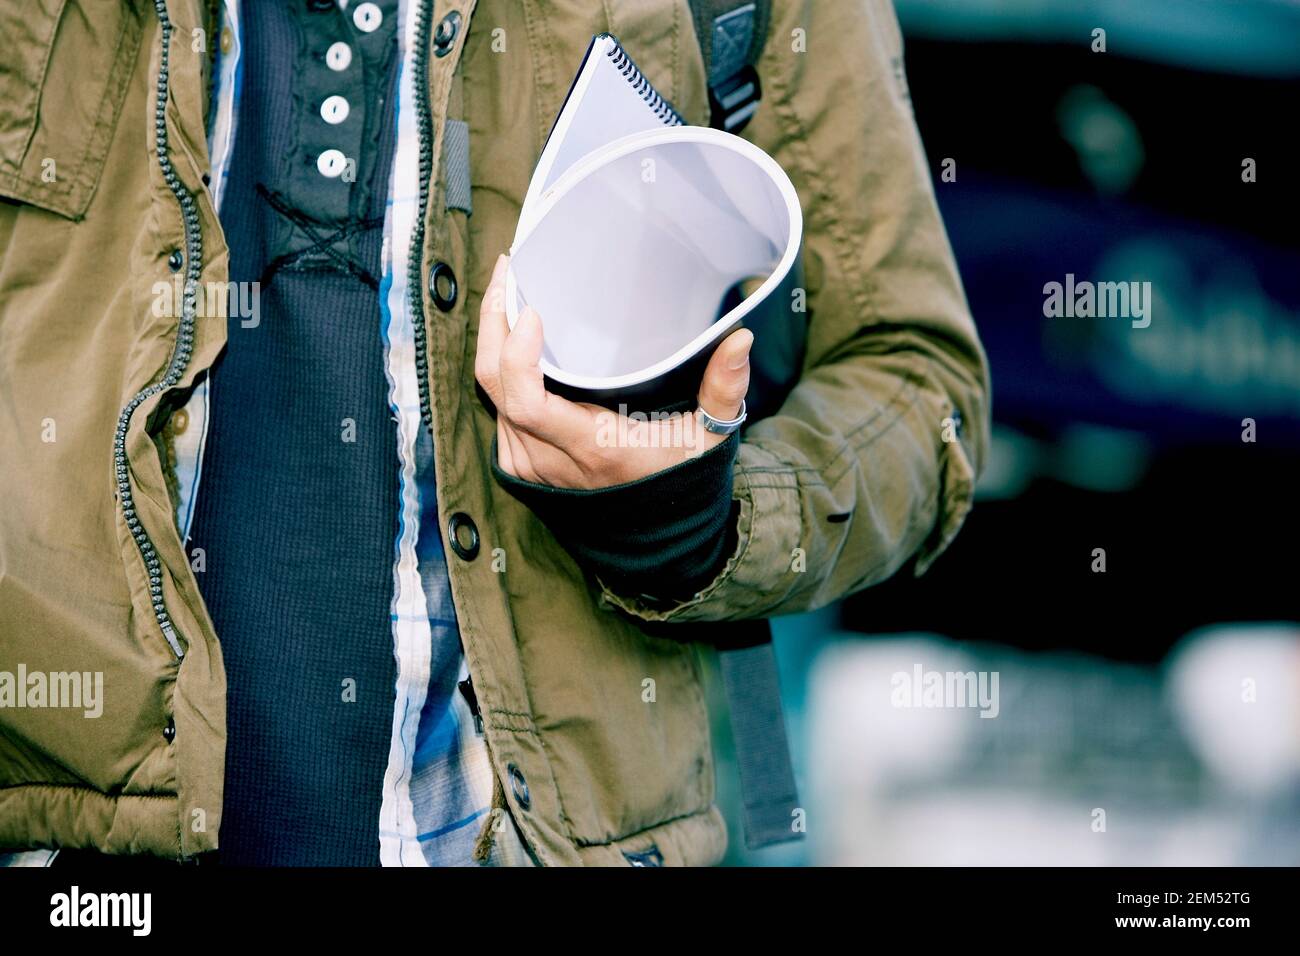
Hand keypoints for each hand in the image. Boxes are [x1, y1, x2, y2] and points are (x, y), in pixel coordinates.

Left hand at [474, 254, 751, 489]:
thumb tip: (740, 338)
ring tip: (512, 291)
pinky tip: (512, 334)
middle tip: (510, 272)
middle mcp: (550, 458)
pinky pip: (497, 408)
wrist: (653, 537)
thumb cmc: (680, 481)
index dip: (516, 353)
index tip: (531, 311)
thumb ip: (724, 390)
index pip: (527, 401)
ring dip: (494, 340)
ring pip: (490, 393)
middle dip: (493, 322)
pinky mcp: (520, 462)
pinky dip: (500, 368)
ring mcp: (530, 463)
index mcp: (592, 446)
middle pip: (495, 385)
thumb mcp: (709, 439)